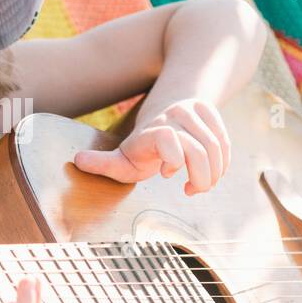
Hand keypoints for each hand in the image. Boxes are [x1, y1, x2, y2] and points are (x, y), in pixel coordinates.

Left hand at [72, 98, 230, 194]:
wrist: (164, 113)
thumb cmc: (142, 147)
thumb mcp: (122, 157)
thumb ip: (102, 162)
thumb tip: (76, 161)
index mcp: (152, 128)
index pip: (168, 139)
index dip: (173, 160)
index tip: (167, 175)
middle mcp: (175, 115)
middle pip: (199, 150)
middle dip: (201, 177)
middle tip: (192, 190)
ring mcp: (195, 111)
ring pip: (216, 147)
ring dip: (213, 174)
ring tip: (200, 186)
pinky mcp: (212, 113)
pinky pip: (225, 143)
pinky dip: (222, 164)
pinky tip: (210, 175)